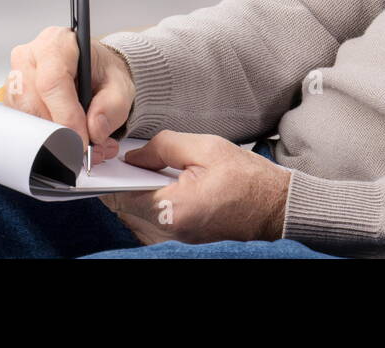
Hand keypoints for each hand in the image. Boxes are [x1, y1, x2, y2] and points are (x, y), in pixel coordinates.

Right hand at [5, 26, 135, 160]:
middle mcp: (31, 56)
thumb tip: (95, 129)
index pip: (53, 81)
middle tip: (79, 147)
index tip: (81, 139)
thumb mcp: (120, 86)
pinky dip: (42, 137)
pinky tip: (64, 137)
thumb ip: (112, 107)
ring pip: (23, 116)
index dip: (66, 115)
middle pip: (31, 101)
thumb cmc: (102, 73)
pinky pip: (20, 123)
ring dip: (49, 137)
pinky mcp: (13, 97)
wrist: (95, 73)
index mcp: (58, 43)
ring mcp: (17, 77)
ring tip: (78, 143)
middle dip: (56, 130)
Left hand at [100, 132, 291, 245]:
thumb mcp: (206, 148)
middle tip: (131, 161)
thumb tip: (134, 156)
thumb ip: (164, 146)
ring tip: (151, 172)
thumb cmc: (248, 178)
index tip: (107, 161)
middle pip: (128, 209)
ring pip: (140, 218)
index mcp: (174, 208)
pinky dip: (154, 203)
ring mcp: (179, 238)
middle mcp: (172, 231)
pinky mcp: (187, 238)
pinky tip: (166, 185)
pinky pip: (157, 222)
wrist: (277, 206)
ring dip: (139, 195)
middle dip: (124, 185)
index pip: (123, 196)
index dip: (112, 177)